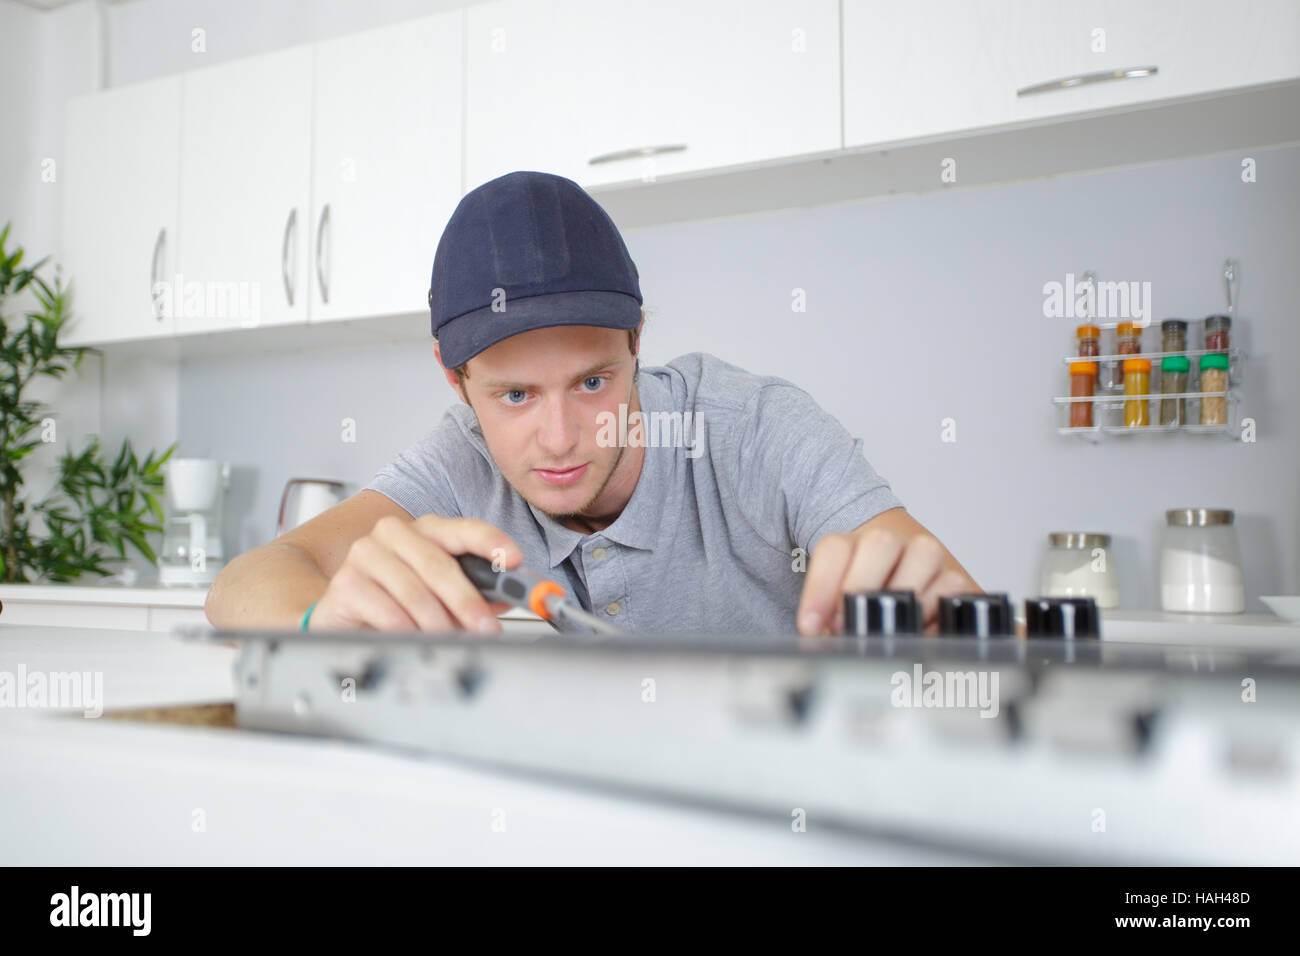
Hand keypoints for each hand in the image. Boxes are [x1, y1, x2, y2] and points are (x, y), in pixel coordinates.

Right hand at [307, 515, 522, 633]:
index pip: (464, 529)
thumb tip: (508, 596)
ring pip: (415, 592)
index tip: (514, 560)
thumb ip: (476, 590)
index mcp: (425, 529)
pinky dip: (408, 630)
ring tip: (450, 641)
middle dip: (467, 602)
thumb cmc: (396, 598)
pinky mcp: (347, 582)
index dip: (491, 542)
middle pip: (439, 565)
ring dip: (438, 624)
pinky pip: (389, 612)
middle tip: (486, 627)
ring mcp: (367, 553)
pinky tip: (416, 639)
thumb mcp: (442, 592)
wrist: (343, 612)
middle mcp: (394, 533)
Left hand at [796, 526, 974, 638]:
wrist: (903, 588)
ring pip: (923, 555)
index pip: (834, 549)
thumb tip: (820, 639)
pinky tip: (916, 632)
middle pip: (880, 543)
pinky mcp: (954, 577)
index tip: (810, 625)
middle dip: (861, 586)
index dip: (820, 587)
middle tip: (847, 626)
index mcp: (852, 543)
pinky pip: (951, 585)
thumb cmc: (864, 601)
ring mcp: (925, 556)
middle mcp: (890, 542)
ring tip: (884, 630)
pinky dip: (934, 611)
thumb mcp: (836, 607)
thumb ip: (825, 619)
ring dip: (901, 598)